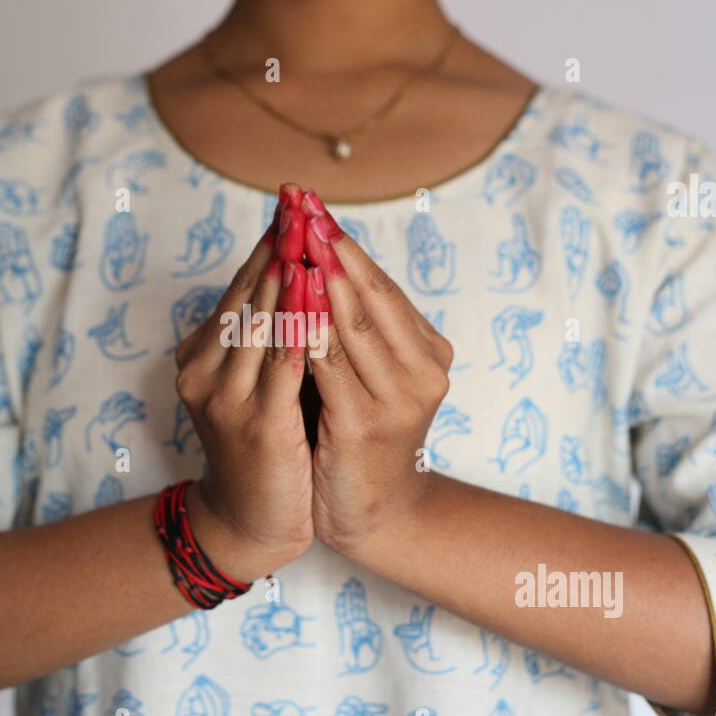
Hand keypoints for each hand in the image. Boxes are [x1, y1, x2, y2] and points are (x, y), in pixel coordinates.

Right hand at [174, 184, 314, 580]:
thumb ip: (270, 332)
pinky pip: (284, 362)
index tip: (296, 201)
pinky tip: (322, 296)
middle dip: (281, 245)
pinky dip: (304, 324)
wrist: (251, 520)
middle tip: (305, 202)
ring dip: (291, 274)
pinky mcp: (255, 424)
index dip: (270, 242)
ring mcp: (224, 396)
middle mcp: (203, 369)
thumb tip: (302, 271)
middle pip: (248, 293)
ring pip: (262, 320)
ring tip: (313, 234)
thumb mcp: (258, 381)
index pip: (239, 284)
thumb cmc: (266, 445)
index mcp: (201, 353)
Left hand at [299, 190, 454, 554]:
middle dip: (330, 244)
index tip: (308, 201)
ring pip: (353, 323)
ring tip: (295, 235)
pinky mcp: (368, 424)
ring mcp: (401, 398)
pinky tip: (287, 299)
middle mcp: (425, 369)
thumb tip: (312, 262)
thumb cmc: (358, 437)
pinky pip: (331, 366)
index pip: (381, 284)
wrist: (374, 514)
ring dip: (319, 275)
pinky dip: (308, 328)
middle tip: (300, 201)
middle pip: (371, 293)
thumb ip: (350, 329)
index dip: (342, 241)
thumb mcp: (363, 375)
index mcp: (428, 350)